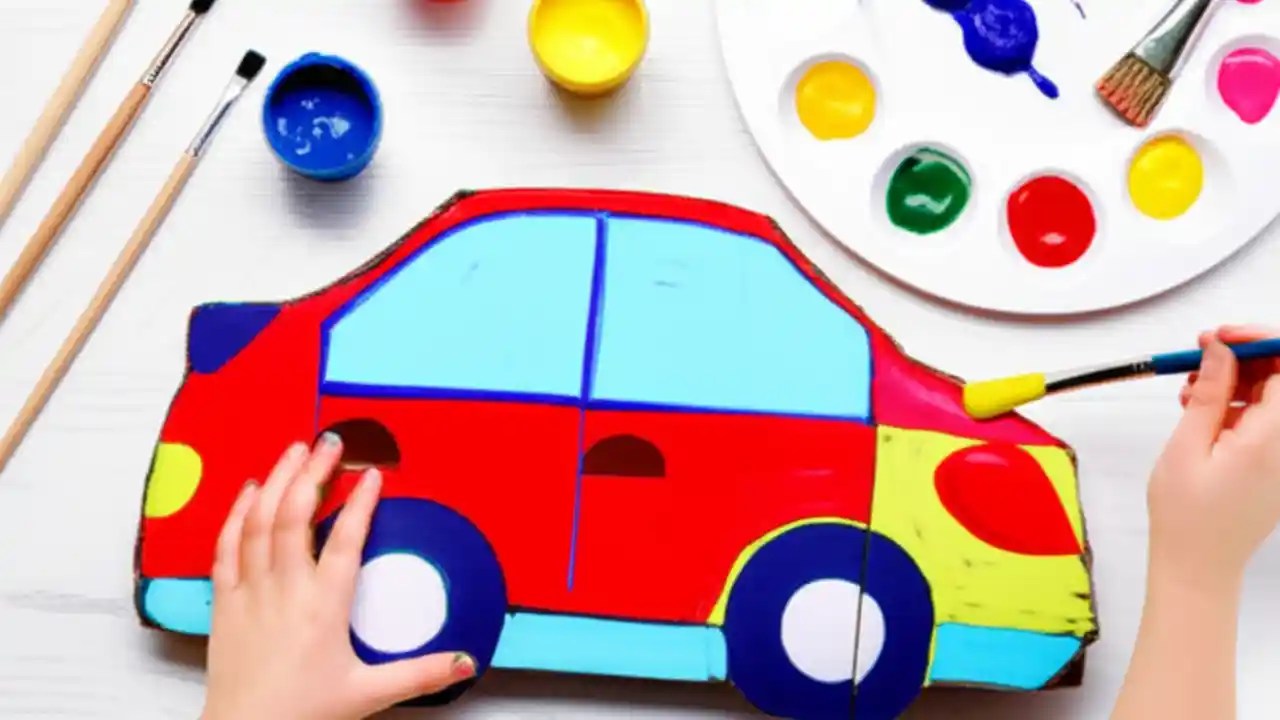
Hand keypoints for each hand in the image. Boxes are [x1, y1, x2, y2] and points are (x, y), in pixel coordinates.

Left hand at [201, 435, 475, 719]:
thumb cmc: (301, 712)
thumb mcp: (369, 693)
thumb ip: (420, 673)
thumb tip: (466, 662)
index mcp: (323, 607)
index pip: (345, 540)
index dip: (360, 503)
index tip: (372, 475)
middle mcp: (285, 590)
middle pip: (296, 515)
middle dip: (312, 472)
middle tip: (329, 442)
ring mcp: (250, 591)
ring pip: (260, 521)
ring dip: (277, 480)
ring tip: (293, 450)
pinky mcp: (225, 600)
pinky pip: (227, 545)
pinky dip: (237, 512)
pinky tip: (249, 490)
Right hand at [1150, 325, 1279, 586]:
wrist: (1198, 565)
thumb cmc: (1188, 517)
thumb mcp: (1186, 445)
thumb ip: (1209, 392)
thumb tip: (1221, 349)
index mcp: (1273, 440)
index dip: (1258, 341)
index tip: (1221, 337)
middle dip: (1245, 356)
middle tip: (1201, 354)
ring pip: (1274, 396)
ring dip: (1238, 381)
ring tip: (1191, 391)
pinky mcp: (1277, 463)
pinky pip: (1267, 419)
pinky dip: (1240, 404)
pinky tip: (1203, 411)